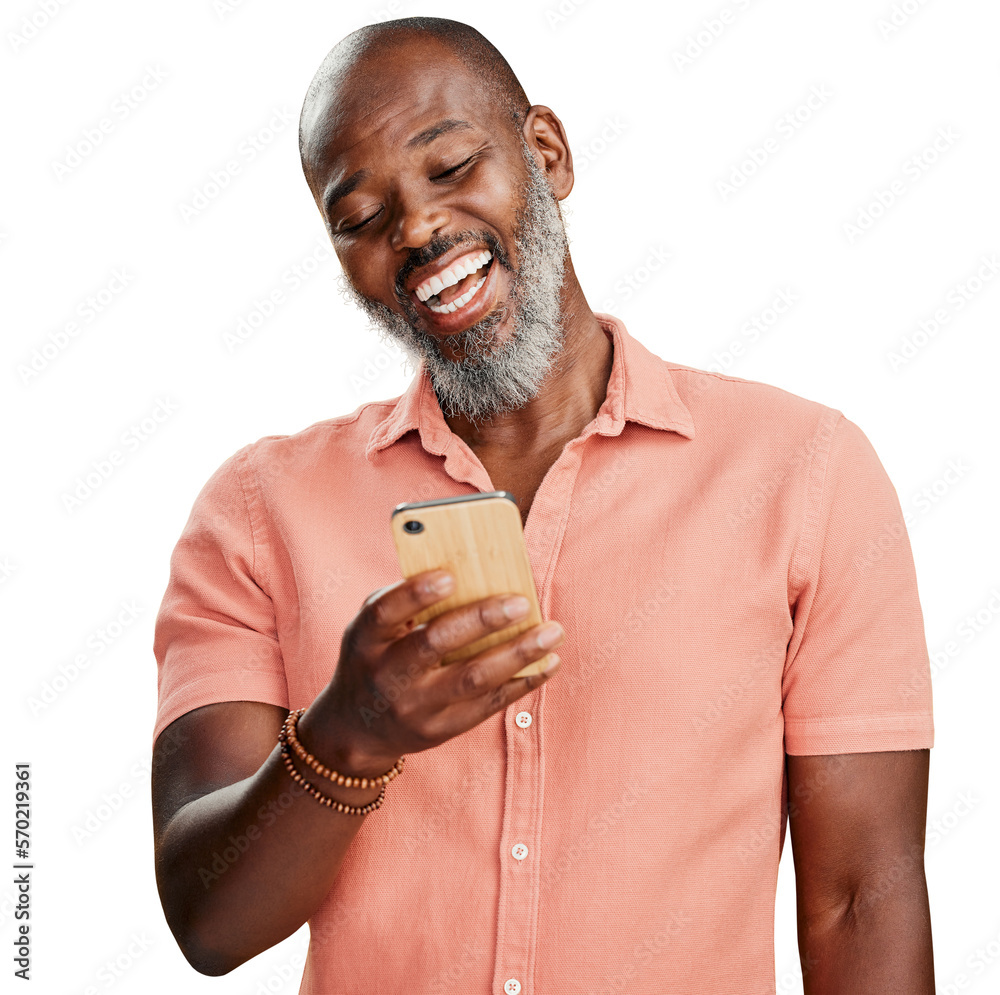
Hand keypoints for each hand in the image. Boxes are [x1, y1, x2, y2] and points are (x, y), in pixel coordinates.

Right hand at [297, 570, 564, 775]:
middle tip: (522, 602)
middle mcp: (386, 675)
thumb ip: (407, 602)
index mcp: (365, 639)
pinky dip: (523, 682)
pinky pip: (488, 705)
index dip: (416, 594)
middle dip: (481, 620)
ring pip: (472, 679)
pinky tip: (548, 662)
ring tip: (553, 632)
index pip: (385, 613)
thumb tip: (474, 573)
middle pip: (434, 644)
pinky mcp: (440, 730)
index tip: (451, 575)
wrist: (356, 729)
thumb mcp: (374, 629)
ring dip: (518, 654)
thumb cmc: (375, 656)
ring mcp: (414, 707)